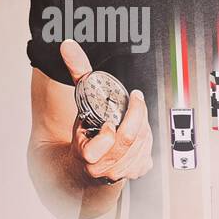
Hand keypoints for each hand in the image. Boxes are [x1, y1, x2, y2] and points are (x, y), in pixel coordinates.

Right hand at [62, 39, 153, 185]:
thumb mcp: (79, 104)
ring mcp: (120, 172)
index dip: (108, 131)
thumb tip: (68, 45)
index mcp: (87, 152)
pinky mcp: (134, 172)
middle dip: (137, 116)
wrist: (84, 165)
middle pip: (129, 139)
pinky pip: (149, 155)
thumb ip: (78, 73)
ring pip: (143, 144)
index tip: (108, 120)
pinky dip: (147, 140)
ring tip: (135, 117)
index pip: (101, 144)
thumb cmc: (84, 133)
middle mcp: (103, 166)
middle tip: (137, 100)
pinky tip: (138, 135)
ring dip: (143, 126)